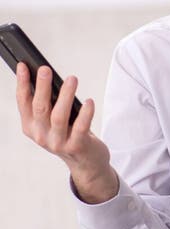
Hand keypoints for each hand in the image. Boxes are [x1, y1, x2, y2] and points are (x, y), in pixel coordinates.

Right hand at [16, 63, 118, 203]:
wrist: (86, 162)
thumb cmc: (68, 134)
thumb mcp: (51, 121)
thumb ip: (47, 102)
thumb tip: (44, 75)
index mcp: (31, 127)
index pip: (23, 102)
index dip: (22, 84)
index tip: (23, 66)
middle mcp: (41, 135)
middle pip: (40, 108)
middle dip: (41, 87)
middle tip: (45, 69)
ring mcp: (58, 142)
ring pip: (59, 116)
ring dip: (66, 96)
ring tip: (72, 79)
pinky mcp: (77, 146)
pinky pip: (80, 127)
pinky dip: (85, 113)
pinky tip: (90, 101)